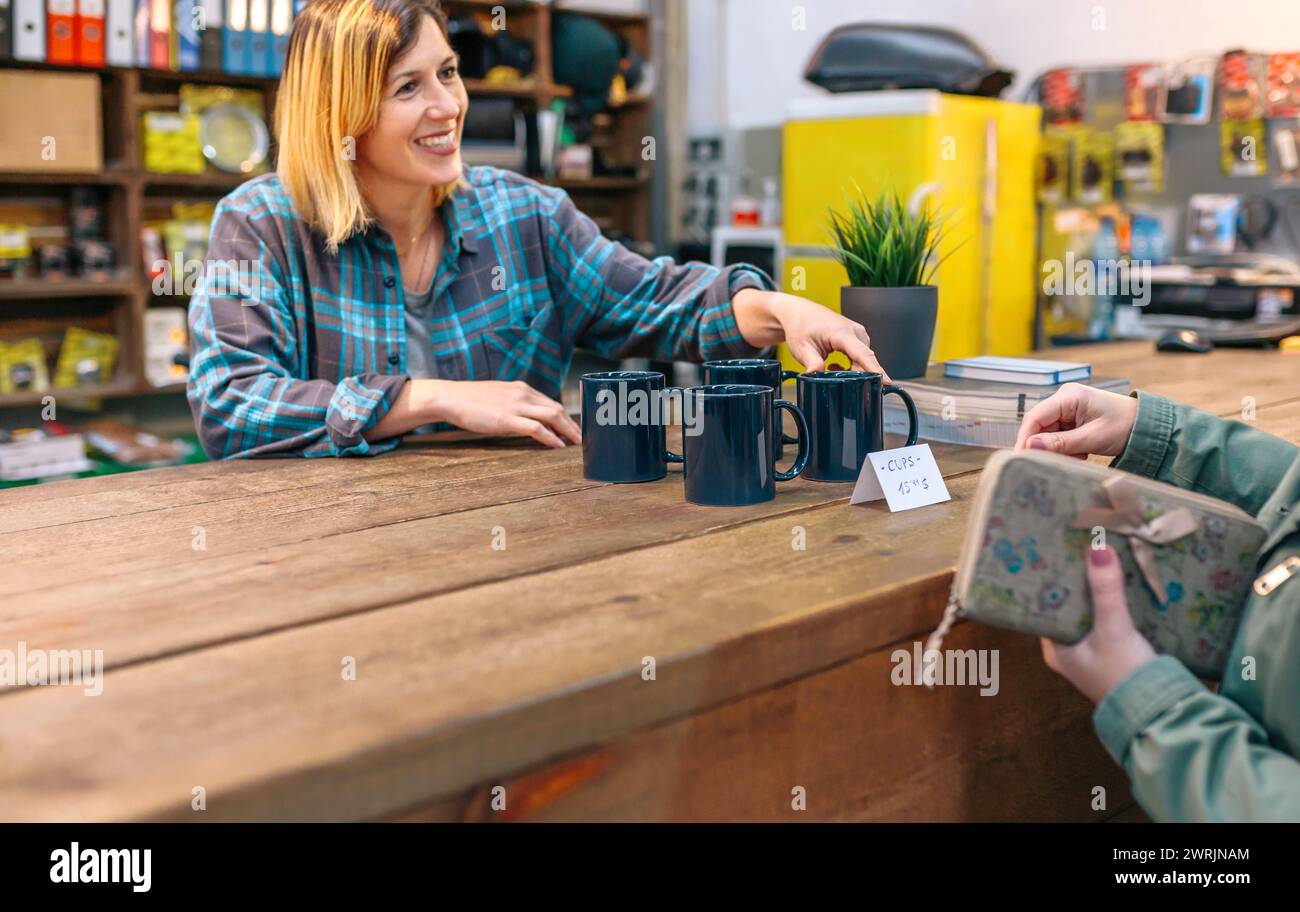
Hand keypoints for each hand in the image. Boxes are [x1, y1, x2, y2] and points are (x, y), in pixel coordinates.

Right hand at [420, 379, 581, 448]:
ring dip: (568, 432)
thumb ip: (514, 404)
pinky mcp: (507, 418)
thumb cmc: (471, 400)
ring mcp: (516, 405)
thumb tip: (526, 418)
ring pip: (552, 416)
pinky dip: (550, 438)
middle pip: (557, 409)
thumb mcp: (498, 397)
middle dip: (572, 426)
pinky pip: (536, 428)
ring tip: (576, 445)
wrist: (451, 397)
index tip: (574, 430)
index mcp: (522, 389)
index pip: (551, 403)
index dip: (566, 418)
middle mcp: (523, 394)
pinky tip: (557, 446)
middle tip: (582, 440)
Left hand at [732, 289, 888, 379]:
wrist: (798, 313)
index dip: (874, 369)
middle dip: (859, 377)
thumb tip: (817, 375)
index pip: (862, 354)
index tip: (886, 381)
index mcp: (842, 333)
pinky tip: (835, 366)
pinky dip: (850, 366)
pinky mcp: (856, 337)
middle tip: (843, 388)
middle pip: (865, 360)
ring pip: (863, 359)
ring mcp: (857, 333)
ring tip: (830, 369)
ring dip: (851, 371)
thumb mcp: (802, 348)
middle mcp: (854, 331)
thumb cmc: (800, 327)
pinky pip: (860, 356)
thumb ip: (812, 363)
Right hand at [1014, 383, 1138, 457]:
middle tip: (1058, 462)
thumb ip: (1060, 443)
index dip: (1026, 438)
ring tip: (1080, 455)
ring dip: (1059, 449)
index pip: (1035, 417)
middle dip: (1046, 447)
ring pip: (1047, 433)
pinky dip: (1066, 448)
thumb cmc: (1125, 426)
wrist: (1147, 426)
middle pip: (1039, 426)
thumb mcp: (1092, 438)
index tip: (1022, 458)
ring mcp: (1068, 407)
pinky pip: (1058, 435)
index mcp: (1069, 396)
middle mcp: (1065, 398)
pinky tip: (1082, 452)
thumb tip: (1030, 447)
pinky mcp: (1072, 417)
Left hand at [1041, 545, 1156, 703]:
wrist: (1162, 712)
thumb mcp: (1113, 629)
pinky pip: (1106, 621)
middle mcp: (1068, 651)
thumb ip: (1105, 591)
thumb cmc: (1126, 675)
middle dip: (1076, 581)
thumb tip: (1097, 546)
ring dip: (1095, 591)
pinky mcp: (1114, 654)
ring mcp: (1091, 654)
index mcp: (1055, 649)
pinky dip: (1111, 604)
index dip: (1052, 581)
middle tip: (1080, 545)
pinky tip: (1118, 583)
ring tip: (1098, 555)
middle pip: (1068, 608)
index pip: (1045, 607)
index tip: (1057, 551)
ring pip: (1089, 614)